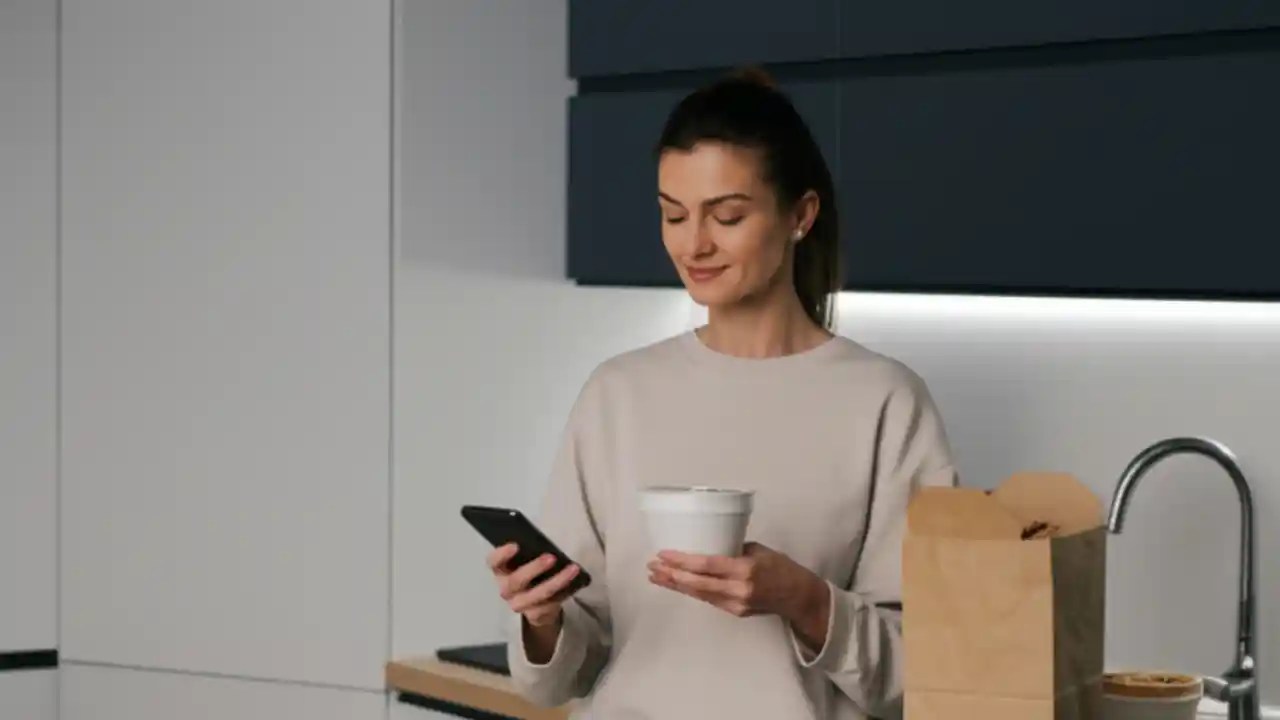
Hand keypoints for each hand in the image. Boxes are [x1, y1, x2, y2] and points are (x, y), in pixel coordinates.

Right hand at [488, 543, 581, 627]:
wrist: (535, 604)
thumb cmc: (531, 573)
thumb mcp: (526, 561)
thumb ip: (530, 553)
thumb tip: (545, 544)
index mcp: (501, 571)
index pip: (494, 562)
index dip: (502, 554)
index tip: (515, 545)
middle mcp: (506, 589)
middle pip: (515, 581)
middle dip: (534, 569)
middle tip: (551, 557)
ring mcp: (519, 604)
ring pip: (537, 595)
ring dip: (557, 581)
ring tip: (573, 569)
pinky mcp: (535, 615)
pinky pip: (550, 604)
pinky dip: (565, 592)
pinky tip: (576, 582)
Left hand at [648, 542, 830, 649]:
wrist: (799, 597)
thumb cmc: (781, 567)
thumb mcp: (758, 550)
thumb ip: (732, 549)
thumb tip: (708, 543)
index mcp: (745, 569)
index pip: (707, 565)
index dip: (682, 562)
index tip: (663, 554)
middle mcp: (739, 589)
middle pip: (697, 584)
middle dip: (672, 576)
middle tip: (652, 567)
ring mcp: (736, 604)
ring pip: (699, 594)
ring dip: (676, 586)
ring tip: (657, 576)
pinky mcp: (735, 612)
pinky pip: (708, 600)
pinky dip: (692, 591)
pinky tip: (678, 584)